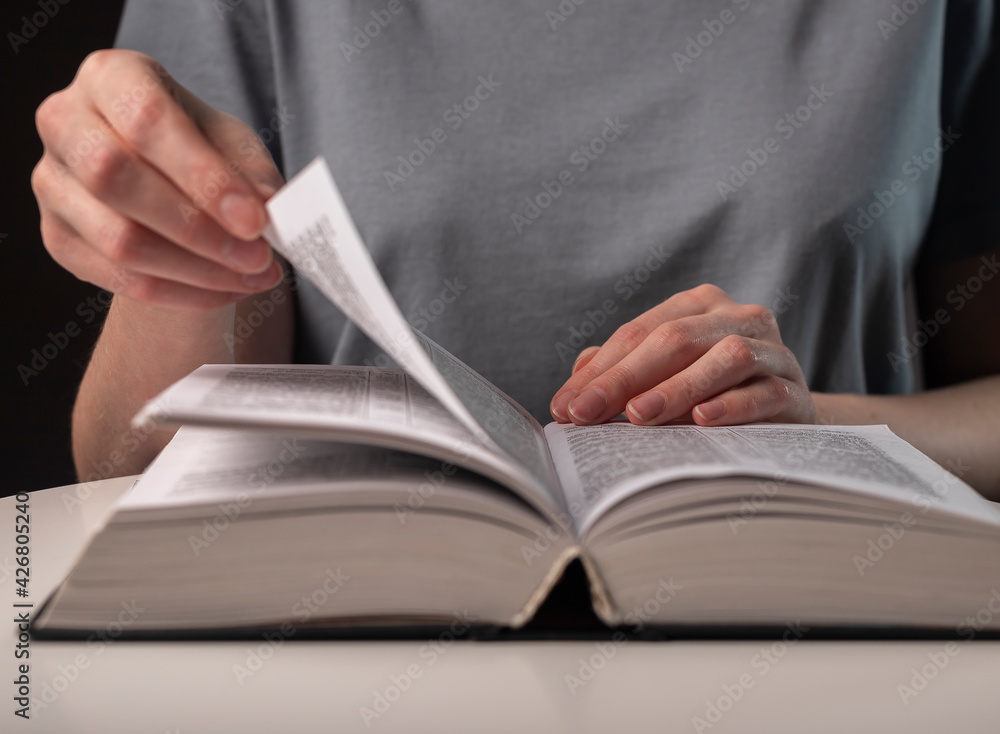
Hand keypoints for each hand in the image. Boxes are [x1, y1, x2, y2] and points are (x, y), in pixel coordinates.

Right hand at [32, 50, 284, 310]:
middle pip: (116, 178)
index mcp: (111, 77)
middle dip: (199, 229)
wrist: (169, 187)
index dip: (204, 176)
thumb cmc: (202, 151)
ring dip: (198, 270)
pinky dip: (183, 293)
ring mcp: (52, 183)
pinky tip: (227, 289)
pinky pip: (120, 279)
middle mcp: (66, 122)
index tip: (255, 220)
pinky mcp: (57, 238)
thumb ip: (251, 176)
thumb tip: (270, 213)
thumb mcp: (235, 147)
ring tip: (254, 276)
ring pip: (118, 239)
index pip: (147, 120)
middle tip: (259, 256)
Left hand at [549, 284, 815, 425]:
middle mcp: (739, 317)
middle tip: (588, 413)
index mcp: (699, 305)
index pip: (639, 333)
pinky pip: (766, 392)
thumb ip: (620, 373)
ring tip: (639, 416)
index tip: (564, 407)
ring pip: (725, 358)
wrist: (786, 413)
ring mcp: (774, 350)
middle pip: (676, 339)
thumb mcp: (663, 376)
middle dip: (625, 379)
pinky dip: (733, 405)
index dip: (599, 370)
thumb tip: (572, 391)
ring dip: (677, 388)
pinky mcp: (796, 389)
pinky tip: (702, 420)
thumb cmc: (710, 391)